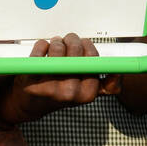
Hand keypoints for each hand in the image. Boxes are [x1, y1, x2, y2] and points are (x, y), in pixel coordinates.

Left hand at [0, 34, 120, 124]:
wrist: (27, 105)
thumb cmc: (58, 93)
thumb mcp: (84, 93)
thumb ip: (104, 86)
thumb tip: (119, 73)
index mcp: (86, 94)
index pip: (95, 62)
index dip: (90, 49)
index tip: (85, 44)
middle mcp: (69, 93)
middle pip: (77, 50)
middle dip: (73, 40)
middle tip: (68, 40)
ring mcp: (49, 86)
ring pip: (58, 47)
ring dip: (57, 41)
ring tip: (54, 45)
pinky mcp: (30, 77)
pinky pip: (40, 49)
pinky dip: (41, 45)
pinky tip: (42, 51)